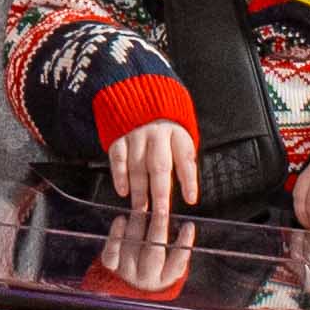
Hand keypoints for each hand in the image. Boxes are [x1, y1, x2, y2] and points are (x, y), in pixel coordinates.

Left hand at [92, 217, 195, 304]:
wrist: (126, 290)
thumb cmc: (154, 269)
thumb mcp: (169, 265)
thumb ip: (176, 251)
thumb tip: (185, 227)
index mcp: (165, 278)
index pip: (177, 261)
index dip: (184, 243)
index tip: (189, 225)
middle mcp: (146, 278)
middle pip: (153, 254)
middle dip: (158, 230)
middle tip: (162, 211)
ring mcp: (127, 274)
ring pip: (132, 250)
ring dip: (137, 226)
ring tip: (141, 208)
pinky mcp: (111, 268)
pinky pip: (111, 253)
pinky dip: (115, 236)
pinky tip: (121, 220)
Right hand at [105, 113, 194, 236]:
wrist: (138, 95)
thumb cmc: (163, 127)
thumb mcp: (180, 138)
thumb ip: (183, 162)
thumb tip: (189, 195)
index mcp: (177, 133)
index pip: (185, 158)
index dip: (188, 180)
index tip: (191, 199)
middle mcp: (157, 133)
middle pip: (159, 166)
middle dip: (160, 193)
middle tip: (161, 213)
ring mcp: (135, 134)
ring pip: (137, 166)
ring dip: (139, 191)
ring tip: (142, 210)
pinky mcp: (118, 137)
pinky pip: (118, 158)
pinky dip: (119, 176)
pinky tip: (123, 191)